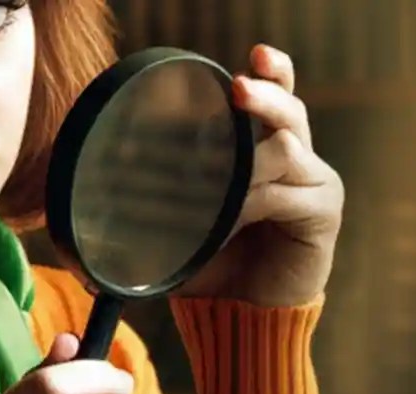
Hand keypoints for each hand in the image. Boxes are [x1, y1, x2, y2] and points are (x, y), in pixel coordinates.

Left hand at [178, 44, 345, 306]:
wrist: (241, 316)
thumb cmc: (212, 266)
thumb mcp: (183, 224)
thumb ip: (158, 204)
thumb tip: (92, 197)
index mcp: (265, 151)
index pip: (278, 97)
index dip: (273, 73)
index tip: (255, 56)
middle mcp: (296, 160)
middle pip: (289, 111)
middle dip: (264, 98)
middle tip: (240, 89)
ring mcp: (315, 183)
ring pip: (287, 148)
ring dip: (248, 165)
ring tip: (222, 193)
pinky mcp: (323, 212)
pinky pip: (286, 193)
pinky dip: (255, 203)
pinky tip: (236, 221)